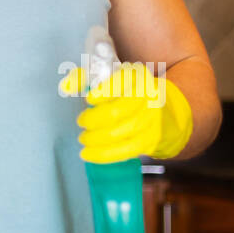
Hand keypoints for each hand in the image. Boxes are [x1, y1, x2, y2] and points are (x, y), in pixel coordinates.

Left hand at [58, 61, 192, 162]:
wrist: (168, 112)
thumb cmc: (131, 92)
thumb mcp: (113, 78)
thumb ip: (86, 78)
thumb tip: (66, 86)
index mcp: (138, 78)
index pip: (123, 82)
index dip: (105, 91)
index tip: (89, 98)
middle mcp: (148, 99)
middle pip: (118, 112)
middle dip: (94, 119)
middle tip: (81, 121)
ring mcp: (151, 122)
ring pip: (121, 134)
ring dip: (96, 139)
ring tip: (83, 139)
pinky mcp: (149, 142)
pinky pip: (125, 151)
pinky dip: (104, 155)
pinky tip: (88, 154)